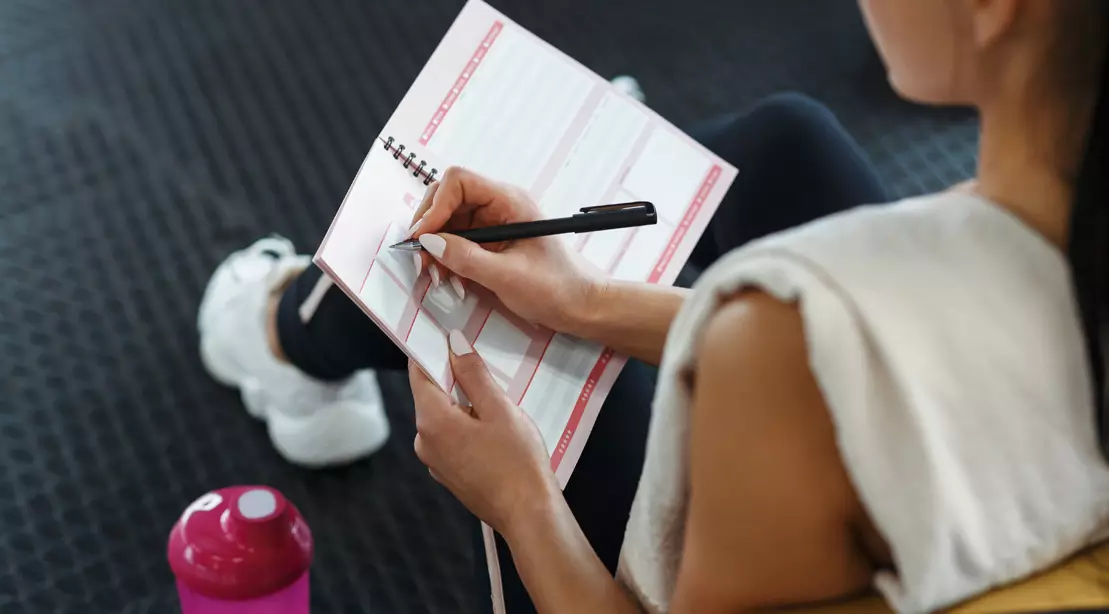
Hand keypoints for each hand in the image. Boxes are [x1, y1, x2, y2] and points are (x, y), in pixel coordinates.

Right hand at [408, 167, 601, 331]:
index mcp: (509, 201)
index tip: (423, 237)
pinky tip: (448, 277)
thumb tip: (429, 242)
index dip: (435, 206)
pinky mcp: (490, 240)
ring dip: (435, 245)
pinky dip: (446, 256)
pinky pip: (457, 239)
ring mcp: (493, 222)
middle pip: (447, 198)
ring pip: (448, 220)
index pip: (459, 181)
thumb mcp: (508, 276)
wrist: (579, 304)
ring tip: (434, 274)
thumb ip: (466, 258)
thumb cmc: (555, 288)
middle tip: (421, 259)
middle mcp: (499, 205)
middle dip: (430, 227)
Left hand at [409, 330, 557, 533]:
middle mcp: (423, 441)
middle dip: (455, 379)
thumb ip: (473, 373)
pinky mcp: (449, 474)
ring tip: (497, 405)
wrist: (528, 514)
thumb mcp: (499, 409)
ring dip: (464, 405)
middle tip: (485, 369)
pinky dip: (467, 428)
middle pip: (432, 395)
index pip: (419, 372)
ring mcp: (434, 461)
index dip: (431, 350)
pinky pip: (452, 439)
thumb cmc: (517, 460)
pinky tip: (494, 432)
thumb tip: (453, 342)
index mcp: (432, 420)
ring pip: (444, 418)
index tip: (447, 333)